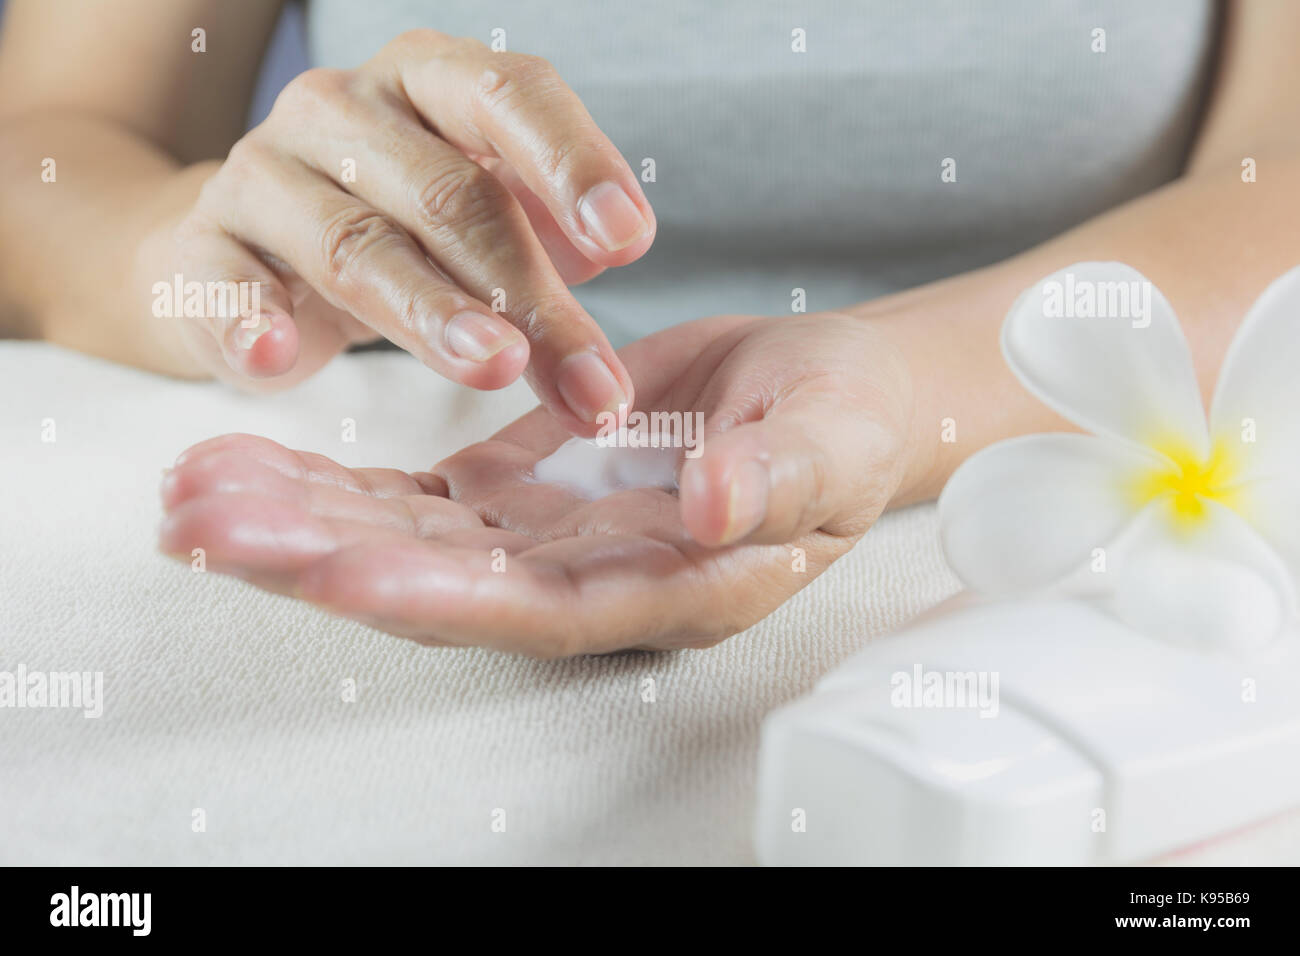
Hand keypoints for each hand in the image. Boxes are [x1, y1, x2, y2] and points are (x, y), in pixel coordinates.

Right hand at [140, 29, 650, 431]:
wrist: (242, 251)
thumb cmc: (392, 228)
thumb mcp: (479, 215)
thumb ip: (547, 228)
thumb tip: (618, 248)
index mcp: (429, 84)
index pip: (511, 95)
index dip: (574, 164)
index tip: (632, 240)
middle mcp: (343, 110)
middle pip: (449, 195)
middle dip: (529, 293)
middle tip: (589, 380)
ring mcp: (264, 173)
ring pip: (355, 244)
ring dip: (428, 312)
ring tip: (494, 367)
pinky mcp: (203, 244)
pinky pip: (222, 277)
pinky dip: (247, 316)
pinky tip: (276, 355)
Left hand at [159, 313, 915, 655]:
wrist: (817, 394)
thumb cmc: (843, 426)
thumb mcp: (835, 445)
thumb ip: (779, 481)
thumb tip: (711, 506)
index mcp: (665, 585)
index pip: (540, 607)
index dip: (441, 594)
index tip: (343, 569)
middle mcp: (582, 577)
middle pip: (436, 585)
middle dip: (318, 559)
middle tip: (209, 527)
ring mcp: (538, 536)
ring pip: (399, 540)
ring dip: (294, 519)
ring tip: (192, 494)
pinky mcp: (510, 487)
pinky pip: (404, 494)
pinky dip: (326, 480)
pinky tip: (248, 463)